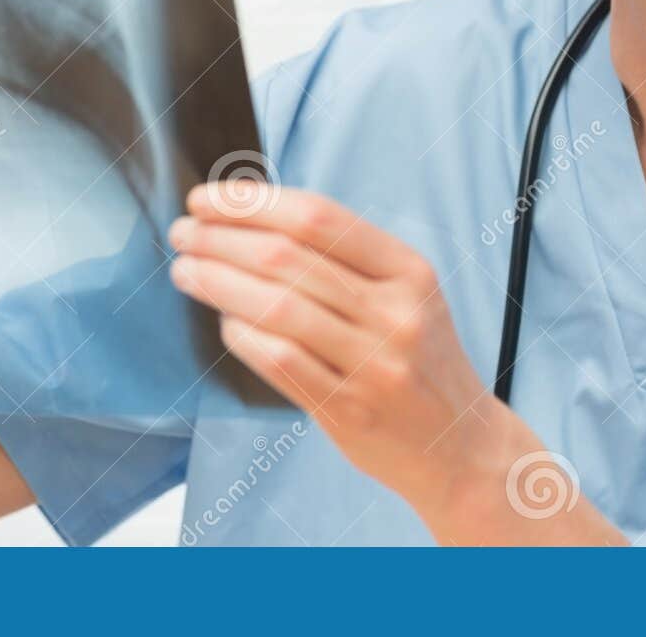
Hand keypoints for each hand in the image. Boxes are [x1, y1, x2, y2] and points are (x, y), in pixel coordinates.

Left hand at [169, 183, 626, 543]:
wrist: (462, 446)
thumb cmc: (420, 361)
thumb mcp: (407, 295)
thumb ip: (347, 261)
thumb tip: (253, 220)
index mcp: (409, 271)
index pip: (318, 217)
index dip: (252, 203)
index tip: (206, 200)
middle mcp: (396, 312)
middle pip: (288, 257)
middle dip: (222, 238)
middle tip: (184, 233)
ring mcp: (375, 363)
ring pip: (277, 306)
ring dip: (218, 282)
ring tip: (186, 271)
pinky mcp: (350, 409)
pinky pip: (280, 361)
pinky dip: (241, 335)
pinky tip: (223, 323)